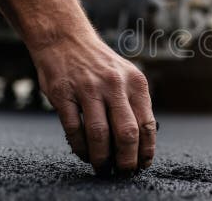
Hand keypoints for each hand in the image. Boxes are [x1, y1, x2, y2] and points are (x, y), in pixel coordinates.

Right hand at [31, 34, 155, 175]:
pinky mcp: (64, 94)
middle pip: (127, 133)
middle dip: (127, 160)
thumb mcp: (126, 76)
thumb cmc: (99, 65)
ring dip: (102, 158)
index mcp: (135, 82)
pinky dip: (80, 147)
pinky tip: (85, 154)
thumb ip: (134, 104)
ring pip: (100, 134)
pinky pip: (74, 129)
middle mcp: (114, 85)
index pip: (147, 124)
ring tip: (102, 167)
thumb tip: (141, 143)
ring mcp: (88, 89)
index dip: (146, 150)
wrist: (65, 39)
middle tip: (123, 172)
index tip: (142, 165)